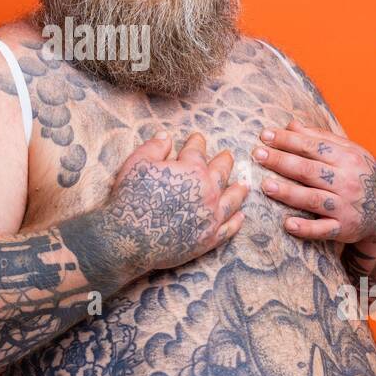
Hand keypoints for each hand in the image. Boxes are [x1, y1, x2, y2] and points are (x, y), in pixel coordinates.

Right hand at [105, 131, 248, 274]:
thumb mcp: (137, 163)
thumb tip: (166, 136)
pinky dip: (237, 221)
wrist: (130, 239)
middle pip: (222, 171)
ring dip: (239, 189)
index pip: (197, 150)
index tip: (197, 138)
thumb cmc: (131, 198)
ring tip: (244, 184)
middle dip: (224, 161)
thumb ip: (154, 147)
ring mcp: (211, 216)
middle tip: (227, 156)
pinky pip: (229, 228)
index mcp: (192, 169)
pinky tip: (240, 216)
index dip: (197, 141)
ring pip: (232, 199)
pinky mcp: (209, 239)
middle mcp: (208, 191)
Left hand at [252, 120, 375, 243]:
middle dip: (282, 161)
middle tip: (257, 154)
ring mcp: (345, 207)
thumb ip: (320, 139)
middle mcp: (347, 182)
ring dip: (289, 193)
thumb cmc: (361, 175)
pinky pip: (324, 230)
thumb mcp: (349, 152)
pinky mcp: (344, 229)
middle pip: (309, 170)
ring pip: (313, 199)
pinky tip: (288, 225)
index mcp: (348, 159)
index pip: (313, 147)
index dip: (288, 140)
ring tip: (266, 185)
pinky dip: (307, 229)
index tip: (265, 135)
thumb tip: (291, 125)